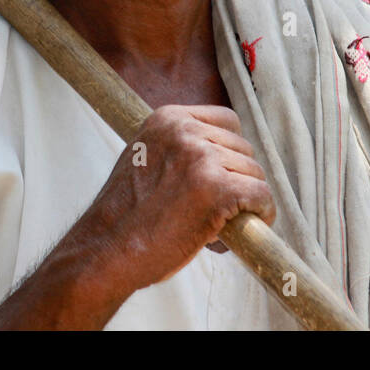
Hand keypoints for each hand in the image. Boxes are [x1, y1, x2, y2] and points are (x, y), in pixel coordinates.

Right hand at [82, 104, 275, 290]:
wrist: (107, 250)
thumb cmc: (126, 215)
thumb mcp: (145, 158)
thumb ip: (177, 149)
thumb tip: (221, 156)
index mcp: (167, 118)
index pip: (226, 121)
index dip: (231, 151)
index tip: (224, 173)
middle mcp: (185, 131)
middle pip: (243, 148)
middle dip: (238, 178)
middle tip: (219, 208)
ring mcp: (202, 158)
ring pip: (254, 173)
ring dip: (247, 199)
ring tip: (223, 222)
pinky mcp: (218, 188)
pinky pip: (261, 195)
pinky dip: (262, 213)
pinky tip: (250, 224)